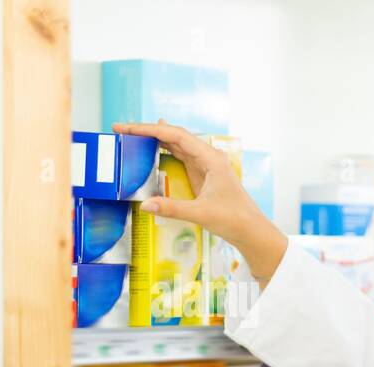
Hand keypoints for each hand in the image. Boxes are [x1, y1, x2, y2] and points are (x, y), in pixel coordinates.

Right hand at [112, 120, 288, 281]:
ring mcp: (205, 166)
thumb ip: (172, 208)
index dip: (149, 129)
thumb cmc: (234, 220)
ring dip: (154, 139)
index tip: (126, 128)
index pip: (176, 135)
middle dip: (147, 131)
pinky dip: (163, 152)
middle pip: (174, 136)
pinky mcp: (202, 176)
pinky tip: (151, 148)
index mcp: (211, 159)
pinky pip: (180, 158)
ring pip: (177, 145)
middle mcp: (208, 158)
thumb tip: (145, 205)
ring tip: (130, 136)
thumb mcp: (201, 213)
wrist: (252, 231)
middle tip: (121, 130)